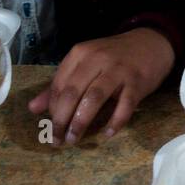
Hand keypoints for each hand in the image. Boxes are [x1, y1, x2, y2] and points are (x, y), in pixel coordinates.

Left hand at [27, 28, 174, 144]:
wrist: (151, 43)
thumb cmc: (114, 57)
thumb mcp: (85, 64)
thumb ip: (60, 85)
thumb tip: (32, 109)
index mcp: (80, 54)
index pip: (58, 85)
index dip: (52, 110)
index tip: (51, 128)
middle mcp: (96, 59)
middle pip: (72, 93)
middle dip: (61, 120)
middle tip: (57, 140)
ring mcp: (118, 70)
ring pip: (93, 98)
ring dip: (81, 122)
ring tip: (74, 140)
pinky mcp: (136, 82)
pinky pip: (124, 106)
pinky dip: (115, 122)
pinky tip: (107, 134)